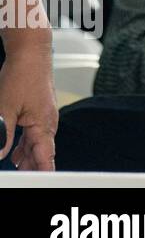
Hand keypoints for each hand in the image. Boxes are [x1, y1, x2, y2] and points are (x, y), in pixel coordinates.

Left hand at [0, 44, 57, 169]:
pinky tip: (14, 153)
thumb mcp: (5, 108)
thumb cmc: (23, 75)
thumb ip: (3, 133)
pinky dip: (24, 147)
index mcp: (44, 124)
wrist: (31, 54)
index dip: (42, 172)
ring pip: (36, 146)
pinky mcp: (38, 113)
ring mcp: (44, 118)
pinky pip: (32, 136)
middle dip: (31, 168)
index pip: (45, 157)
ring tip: (16, 170)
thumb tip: (0, 153)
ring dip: (26, 159)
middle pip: (41, 154)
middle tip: (22, 180)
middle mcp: (48, 123)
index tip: (38, 182)